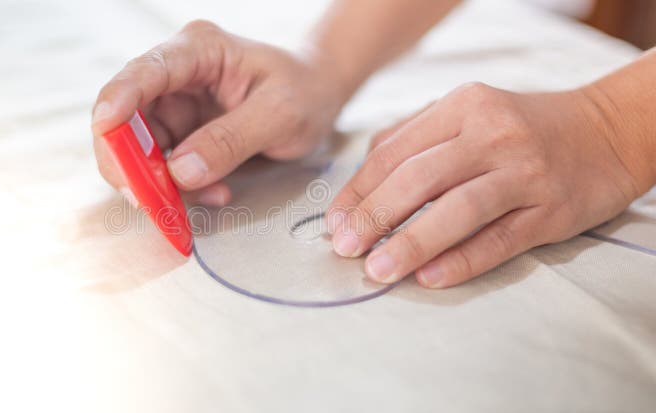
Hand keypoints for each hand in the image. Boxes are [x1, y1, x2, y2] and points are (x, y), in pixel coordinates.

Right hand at [92, 20, 346, 205]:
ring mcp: (175, 105)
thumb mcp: (280, 114)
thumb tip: (179, 172)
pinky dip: (181, 188)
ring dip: (160, 183)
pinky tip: (217, 193)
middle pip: (126, 117)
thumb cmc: (305, 91)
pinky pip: (162, 167)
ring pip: (139, 150)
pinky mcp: (180, 133)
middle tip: (149, 199)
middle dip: (130, 161)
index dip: (117, 100)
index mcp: (199, 50)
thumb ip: (231, 140)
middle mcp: (176, 75)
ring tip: (210, 196)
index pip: (145, 71)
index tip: (105, 129)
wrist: (318, 95)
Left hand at [326, 82, 641, 287]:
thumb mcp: (469, 112)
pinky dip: (461, 260)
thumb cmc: (522, 127)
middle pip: (419, 179)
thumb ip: (415, 137)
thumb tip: (362, 181)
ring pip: (458, 210)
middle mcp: (493, 135)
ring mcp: (525, 173)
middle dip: (374, 216)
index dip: (358, 191)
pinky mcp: (551, 210)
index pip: (394, 152)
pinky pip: (499, 239)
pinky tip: (429, 277)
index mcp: (463, 107)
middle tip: (345, 248)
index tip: (335, 223)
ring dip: (411, 242)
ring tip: (377, 269)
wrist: (609, 130)